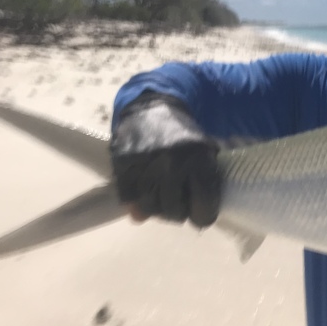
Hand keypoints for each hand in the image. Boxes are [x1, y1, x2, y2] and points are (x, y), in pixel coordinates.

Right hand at [110, 93, 220, 226]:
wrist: (152, 109)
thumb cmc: (184, 138)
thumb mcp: (203, 155)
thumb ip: (197, 189)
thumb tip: (181, 215)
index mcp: (200, 160)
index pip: (204, 207)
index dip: (203, 216)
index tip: (199, 213)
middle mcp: (173, 163)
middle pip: (174, 212)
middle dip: (178, 212)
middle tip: (177, 202)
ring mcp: (146, 163)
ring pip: (149, 208)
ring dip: (155, 207)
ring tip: (160, 194)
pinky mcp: (123, 163)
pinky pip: (127, 197)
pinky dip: (134, 199)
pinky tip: (142, 187)